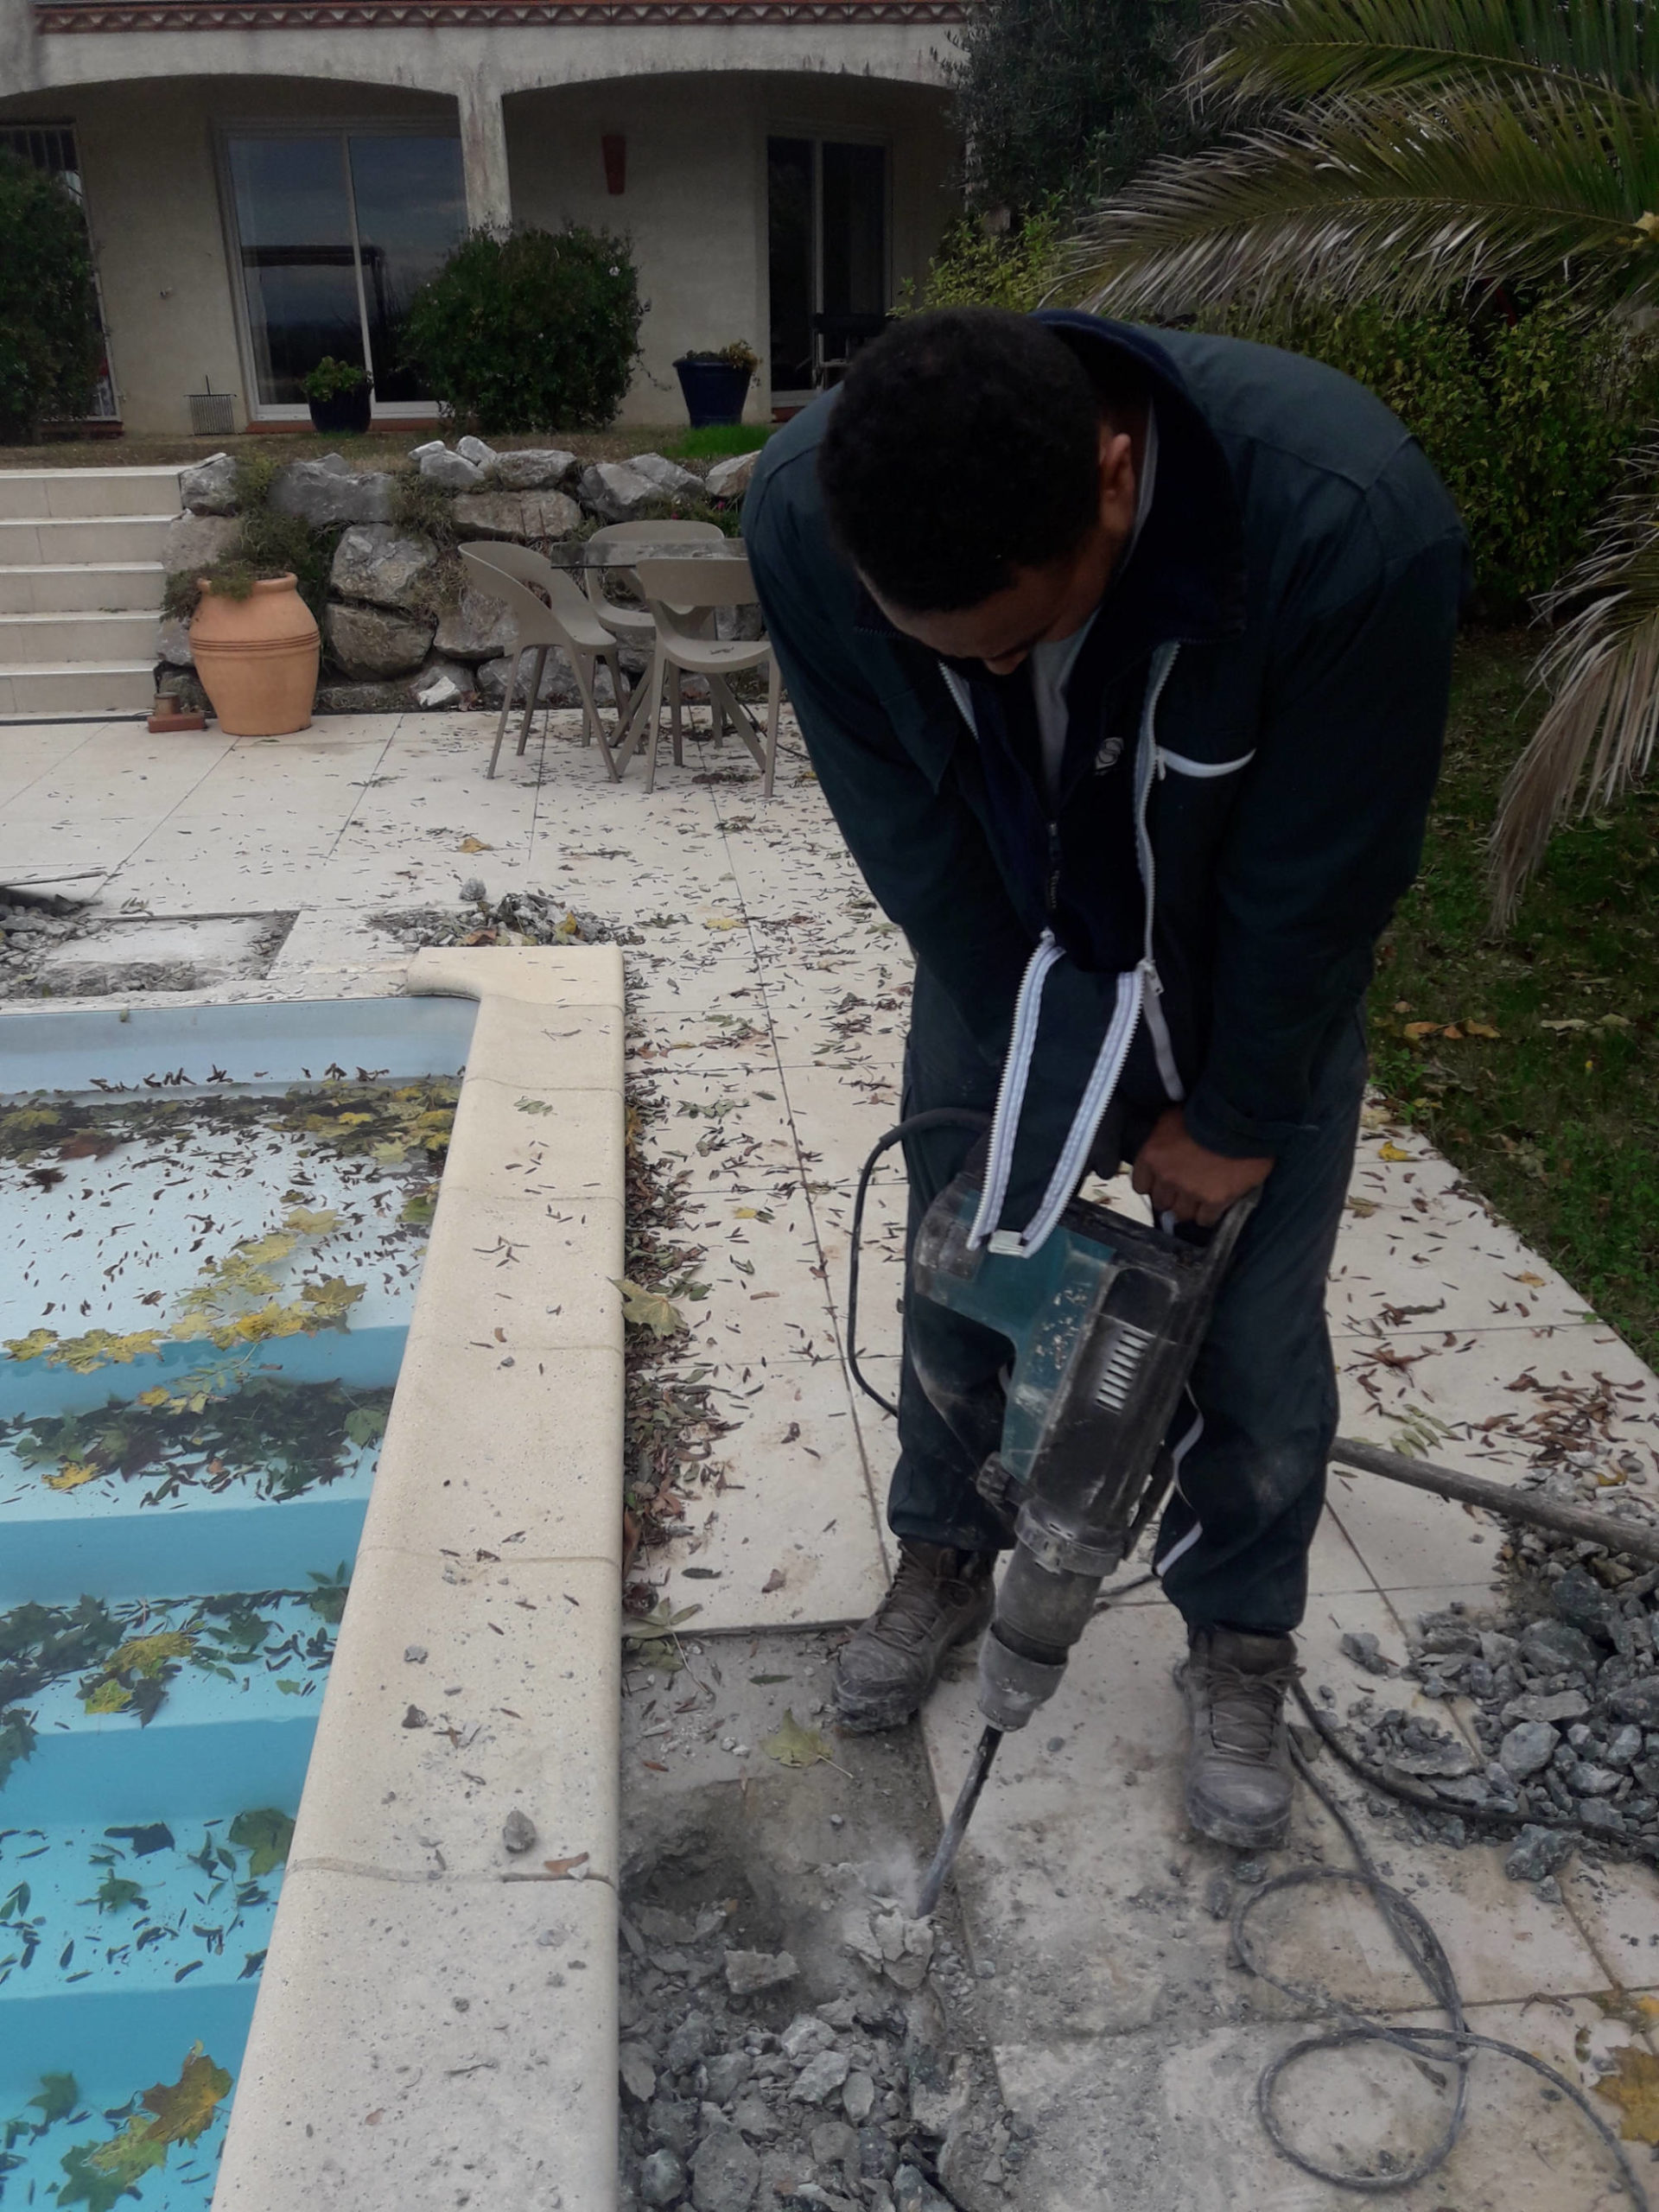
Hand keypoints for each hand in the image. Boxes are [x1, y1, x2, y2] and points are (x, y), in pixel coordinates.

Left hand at [1131, 1106, 1272, 1226]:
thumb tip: (1162, 1148)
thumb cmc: (1204, 1112)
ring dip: (1189, 1208)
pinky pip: (1205, 1219)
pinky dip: (1208, 1215)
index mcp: (1152, 1156)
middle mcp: (1167, 1177)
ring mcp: (1190, 1191)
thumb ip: (1161, 1138)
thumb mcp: (1171, 1118)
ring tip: (1199, 1200)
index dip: (1153, 1185)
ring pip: (1181, 1214)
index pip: (1141, 1185)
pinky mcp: (1214, 1200)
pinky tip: (1214, 1207)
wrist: (1238, 1118)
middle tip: (1183, 1190)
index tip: (1162, 1182)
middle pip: (1161, 1202)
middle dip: (1171, 1197)